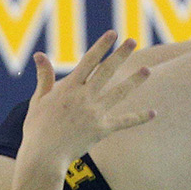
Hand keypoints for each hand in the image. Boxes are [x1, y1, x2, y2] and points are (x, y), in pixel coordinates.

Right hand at [21, 31, 154, 164]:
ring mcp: (94, 113)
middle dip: (120, 55)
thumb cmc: (37, 129)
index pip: (89, 61)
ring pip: (119, 92)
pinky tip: (153, 113)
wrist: (43, 156)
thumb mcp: (38, 100)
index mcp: (69, 88)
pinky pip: (124, 122)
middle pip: (107, 71)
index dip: (101, 46)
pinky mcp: (102, 130)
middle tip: (133, 41)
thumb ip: (44, 77)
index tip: (112, 34)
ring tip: (148, 70)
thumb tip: (40, 54)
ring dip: (135, 80)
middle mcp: (84, 97)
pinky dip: (139, 118)